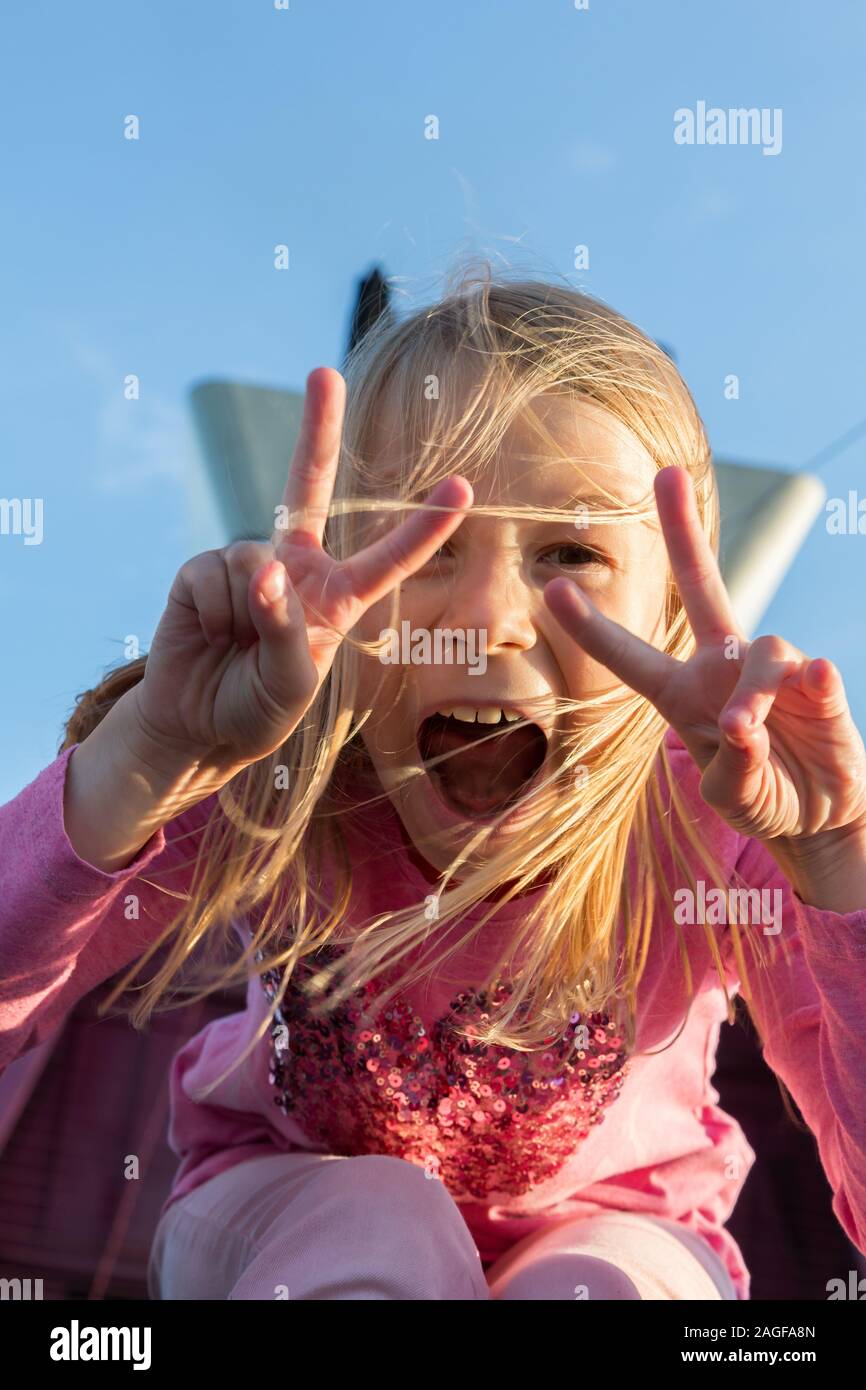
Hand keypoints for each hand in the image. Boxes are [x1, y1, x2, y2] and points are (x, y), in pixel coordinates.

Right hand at [131, 367, 472, 775]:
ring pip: (251, 561)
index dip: (423, 526)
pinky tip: (206, 633)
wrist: (195, 729)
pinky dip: (210, 610)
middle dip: (316, 428)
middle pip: (307, 486)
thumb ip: (286, 632)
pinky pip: (212, 574)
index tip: (462, 490)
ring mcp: (248, 564)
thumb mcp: (288, 687)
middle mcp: (295, 570)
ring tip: (234, 649)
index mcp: (337, 598)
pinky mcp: (202, 570)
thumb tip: (264, 571)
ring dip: (241, 613)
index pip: (388, 558)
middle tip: (324, 372)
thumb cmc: (255, 712)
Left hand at [544, 465, 865, 846]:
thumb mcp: (736, 796)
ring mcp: (773, 669)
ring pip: (762, 652)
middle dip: (683, 531)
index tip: (551, 587)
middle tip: (665, 474)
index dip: (592, 626)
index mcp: (682, 695)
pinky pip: (811, 671)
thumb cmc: (765, 800)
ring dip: (752, 694)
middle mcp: (722, 667)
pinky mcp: (819, 680)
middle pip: (703, 585)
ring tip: (744, 732)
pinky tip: (814, 693)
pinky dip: (811, 687)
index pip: (629, 657)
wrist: (824, 813)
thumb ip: (735, 765)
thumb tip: (748, 719)